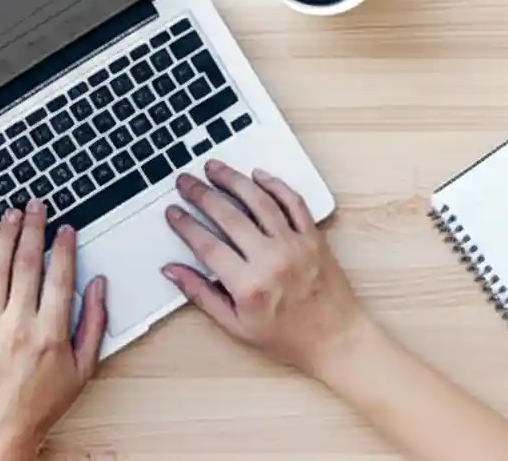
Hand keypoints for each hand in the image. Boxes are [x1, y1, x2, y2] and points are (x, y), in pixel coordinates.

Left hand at [0, 200, 107, 460]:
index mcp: (51, 333)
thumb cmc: (40, 405)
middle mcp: (18, 324)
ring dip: (4, 236)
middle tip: (36, 205)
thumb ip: (94, 323)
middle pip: (26, 263)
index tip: (66, 228)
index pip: (59, 276)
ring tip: (11, 214)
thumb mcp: (84, 369)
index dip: (64, 247)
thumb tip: (98, 287)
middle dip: (33, 228)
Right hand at [162, 161, 368, 378]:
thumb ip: (201, 294)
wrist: (336, 338)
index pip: (207, 245)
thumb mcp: (235, 326)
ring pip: (260, 201)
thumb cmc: (287, 337)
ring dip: (234, 180)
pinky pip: (294, 203)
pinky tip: (258, 175)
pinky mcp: (314, 237)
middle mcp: (272, 260)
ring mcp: (295, 245)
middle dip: (202, 194)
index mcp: (249, 286)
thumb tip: (172, 271)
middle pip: (229, 216)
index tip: (173, 212)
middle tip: (186, 182)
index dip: (186, 225)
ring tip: (214, 168)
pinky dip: (275, 185)